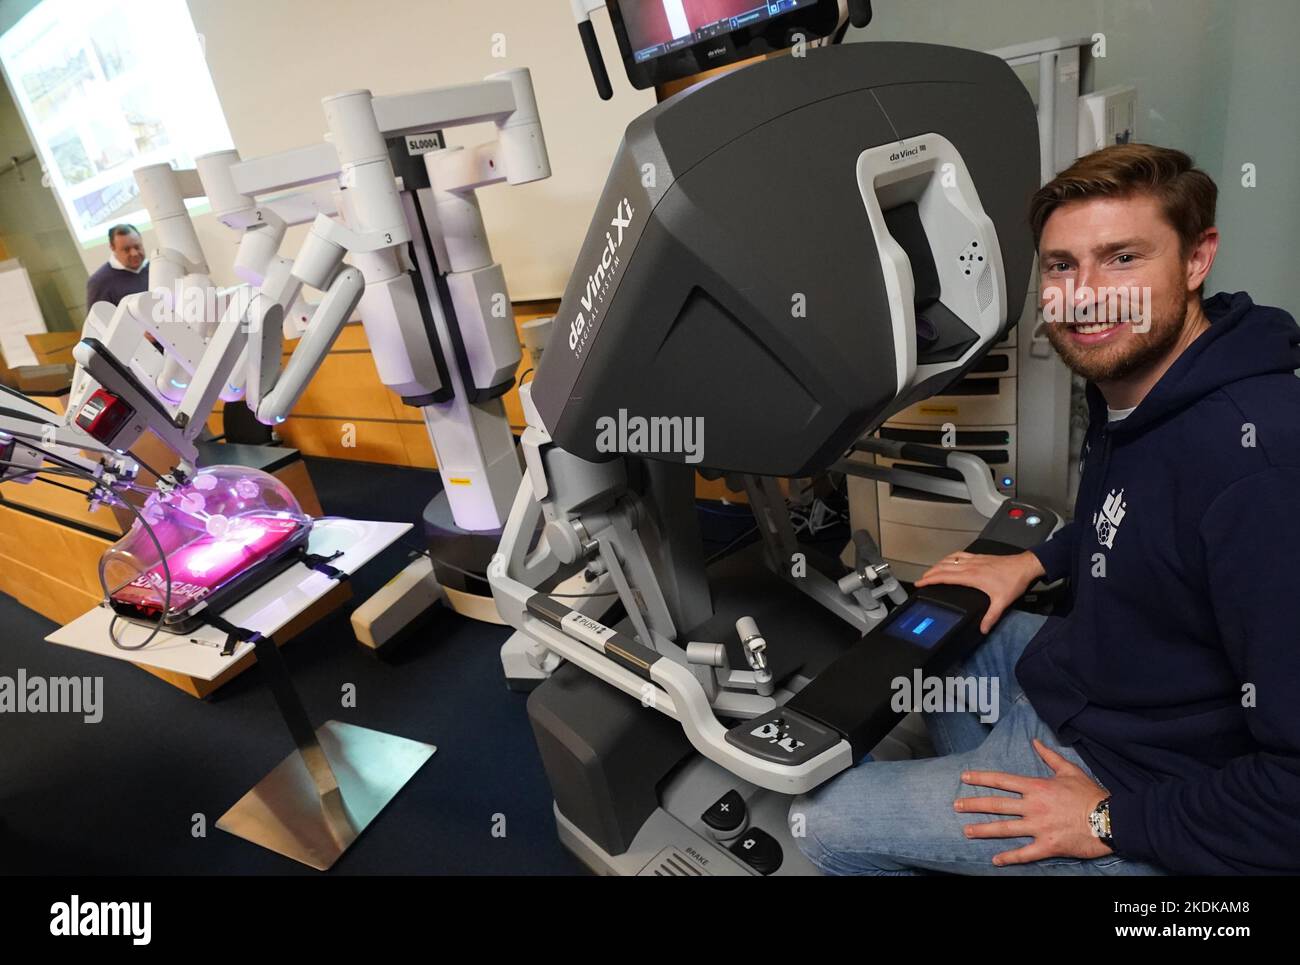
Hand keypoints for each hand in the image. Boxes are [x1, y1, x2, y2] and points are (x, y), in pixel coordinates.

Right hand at [915, 549, 1044, 632]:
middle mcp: (970, 566)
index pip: (945, 577)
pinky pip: (960, 554)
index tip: (920, 583)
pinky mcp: (980, 557)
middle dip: (930, 572)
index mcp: (972, 576)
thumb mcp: (1002, 602)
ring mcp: (974, 560)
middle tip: (921, 579)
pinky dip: (950, 557)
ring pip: (950, 559)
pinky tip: (949, 560)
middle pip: (944, 567)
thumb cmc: (1013, 582)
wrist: (1025, 566)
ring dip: (938, 564)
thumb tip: (983, 629)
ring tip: (931, 570)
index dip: (931, 580)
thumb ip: (991, 617)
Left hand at [954, 739, 1112, 865]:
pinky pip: (1024, 853)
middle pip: (997, 804)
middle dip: (973, 804)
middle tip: (956, 805)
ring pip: (1004, 829)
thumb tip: (1035, 741)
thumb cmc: (1090, 795)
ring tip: (966, 831)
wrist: (1111, 820)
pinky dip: (1009, 858)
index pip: (1002, 780)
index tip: (964, 778)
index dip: (981, 778)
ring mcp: (1039, 827)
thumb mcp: (1069, 770)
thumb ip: (1049, 756)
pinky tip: (995, 860)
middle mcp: (1033, 806)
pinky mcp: (1047, 846)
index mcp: (1037, 787)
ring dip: (983, 830)